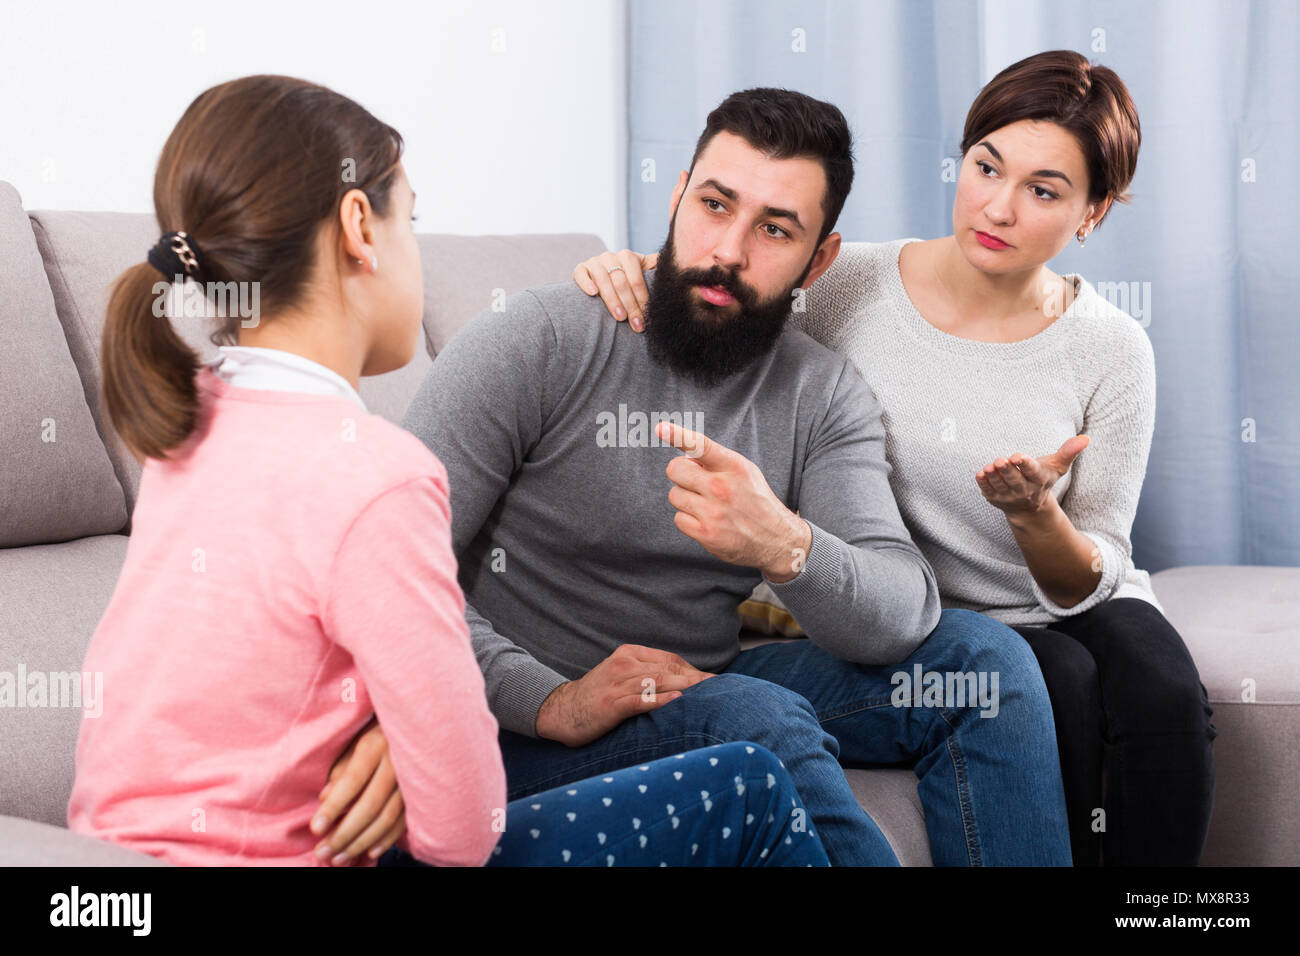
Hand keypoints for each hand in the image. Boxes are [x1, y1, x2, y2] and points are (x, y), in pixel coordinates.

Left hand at [310, 718, 406, 865]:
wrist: (414, 728)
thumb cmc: (373, 735)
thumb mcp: (353, 744)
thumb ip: (340, 770)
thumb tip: (325, 797)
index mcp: (376, 745)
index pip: (353, 780)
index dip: (334, 806)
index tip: (315, 829)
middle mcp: (396, 762)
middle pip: (371, 804)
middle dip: (345, 833)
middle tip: (323, 852)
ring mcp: (411, 780)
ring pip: (388, 817)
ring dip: (362, 842)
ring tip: (339, 858)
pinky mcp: (419, 794)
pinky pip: (404, 822)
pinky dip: (387, 840)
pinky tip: (369, 853)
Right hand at [535, 644, 713, 746]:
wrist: (560, 711)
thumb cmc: (596, 696)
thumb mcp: (620, 675)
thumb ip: (646, 674)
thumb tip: (682, 681)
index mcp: (629, 654)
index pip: (669, 659)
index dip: (692, 670)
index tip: (712, 682)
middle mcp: (624, 665)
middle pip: (668, 668)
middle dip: (697, 677)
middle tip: (721, 686)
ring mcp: (617, 684)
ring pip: (658, 681)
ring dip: (686, 685)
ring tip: (708, 690)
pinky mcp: (611, 705)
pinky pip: (640, 700)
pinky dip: (660, 699)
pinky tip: (677, 699)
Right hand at [573, 249, 657, 330]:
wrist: (604, 275)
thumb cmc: (628, 280)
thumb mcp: (644, 274)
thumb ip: (657, 271)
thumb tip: (682, 270)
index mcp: (628, 257)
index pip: (637, 279)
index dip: (642, 300)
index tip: (647, 320)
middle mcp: (611, 256)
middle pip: (621, 282)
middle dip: (630, 305)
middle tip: (636, 324)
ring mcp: (594, 261)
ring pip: (603, 279)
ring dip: (612, 299)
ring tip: (619, 316)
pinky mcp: (580, 268)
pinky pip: (581, 273)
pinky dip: (586, 282)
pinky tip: (592, 293)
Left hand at [656, 422, 810, 582]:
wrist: (776, 539)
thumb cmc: (755, 500)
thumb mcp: (745, 472)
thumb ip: (717, 461)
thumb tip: (685, 458)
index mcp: (734, 466)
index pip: (701, 446)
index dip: (678, 435)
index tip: (660, 429)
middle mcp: (722, 487)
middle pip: (675, 470)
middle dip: (681, 475)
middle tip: (696, 483)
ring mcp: (712, 512)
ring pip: (674, 495)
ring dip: (686, 499)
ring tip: (707, 505)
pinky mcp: (706, 533)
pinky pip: (678, 519)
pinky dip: (688, 520)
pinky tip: (706, 521)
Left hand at [975, 434, 1089, 517]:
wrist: (1029, 508)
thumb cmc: (1042, 478)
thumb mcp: (1057, 467)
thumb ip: (1068, 452)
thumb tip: (1085, 438)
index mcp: (1038, 480)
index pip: (1032, 472)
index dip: (1025, 464)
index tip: (1017, 456)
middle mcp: (1024, 490)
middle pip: (1015, 481)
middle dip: (1007, 471)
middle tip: (1000, 460)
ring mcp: (1008, 497)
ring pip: (1000, 486)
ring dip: (993, 477)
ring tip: (989, 467)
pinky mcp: (995, 499)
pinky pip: (988, 491)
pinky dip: (983, 484)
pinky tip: (980, 474)